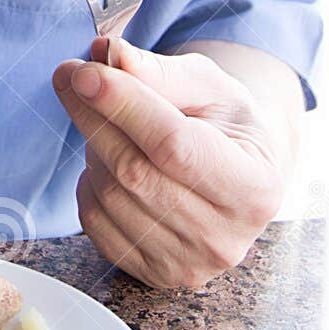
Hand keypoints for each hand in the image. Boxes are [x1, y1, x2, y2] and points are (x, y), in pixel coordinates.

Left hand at [53, 37, 297, 289]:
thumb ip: (160, 72)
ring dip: (93, 147)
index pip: (174, 146)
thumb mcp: (208, 85)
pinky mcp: (152, 274)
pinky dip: (89, 183)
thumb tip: (110, 55)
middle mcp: (225, 238)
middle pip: (134, 171)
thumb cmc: (223, 123)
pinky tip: (109, 163)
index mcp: (255, 188)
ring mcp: (188, 264)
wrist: (233, 172)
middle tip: (72, 75)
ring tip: (110, 122)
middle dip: (93, 116)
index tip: (85, 72)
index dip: (123, 106)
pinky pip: (93, 222)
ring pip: (109, 194)